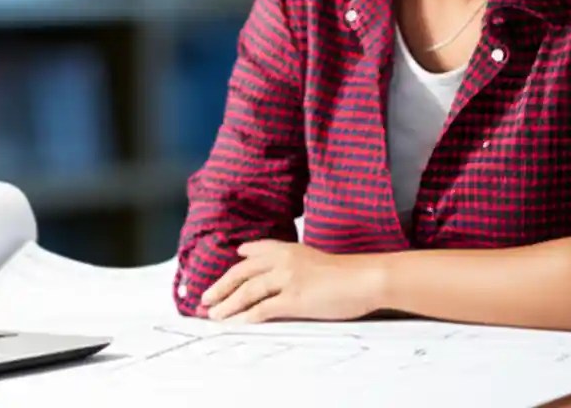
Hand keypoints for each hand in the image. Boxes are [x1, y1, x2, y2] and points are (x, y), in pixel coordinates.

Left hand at [199, 240, 388, 323]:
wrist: (366, 277)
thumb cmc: (347, 273)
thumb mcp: (314, 258)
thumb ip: (293, 261)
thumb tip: (276, 272)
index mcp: (288, 249)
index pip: (254, 252)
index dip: (237, 262)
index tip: (223, 270)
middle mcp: (282, 260)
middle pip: (241, 273)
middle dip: (220, 287)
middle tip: (205, 298)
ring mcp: (287, 279)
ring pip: (247, 291)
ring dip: (227, 304)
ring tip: (214, 315)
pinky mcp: (294, 299)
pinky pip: (263, 309)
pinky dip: (246, 316)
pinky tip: (236, 322)